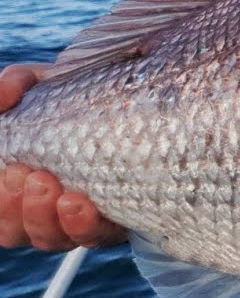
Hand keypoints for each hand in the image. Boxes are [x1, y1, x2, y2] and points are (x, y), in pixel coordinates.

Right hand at [0, 64, 126, 250]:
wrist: (144, 100)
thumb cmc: (79, 97)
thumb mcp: (44, 83)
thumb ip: (17, 83)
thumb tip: (4, 94)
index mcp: (19, 179)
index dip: (0, 201)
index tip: (11, 171)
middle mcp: (42, 205)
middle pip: (13, 229)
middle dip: (17, 208)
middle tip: (35, 178)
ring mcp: (76, 218)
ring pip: (47, 238)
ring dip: (44, 218)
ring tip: (57, 192)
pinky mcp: (113, 222)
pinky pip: (93, 237)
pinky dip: (82, 226)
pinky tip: (81, 206)